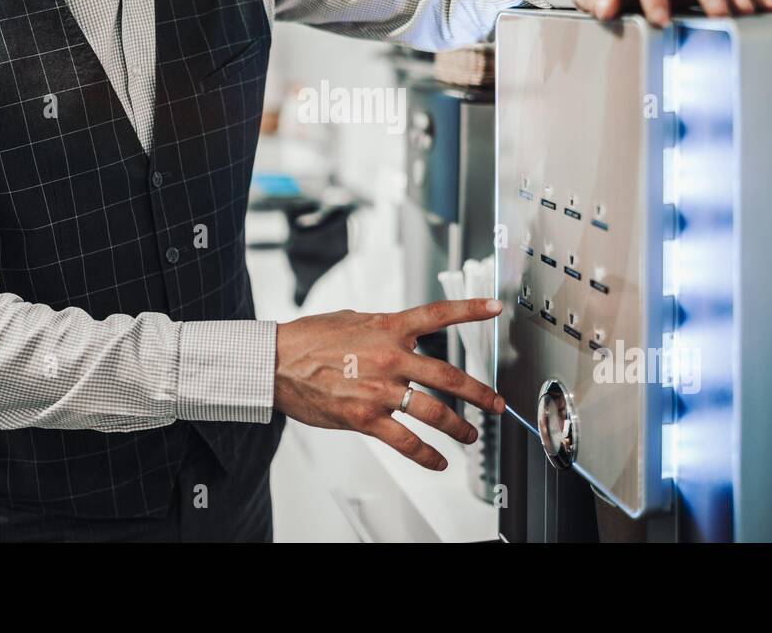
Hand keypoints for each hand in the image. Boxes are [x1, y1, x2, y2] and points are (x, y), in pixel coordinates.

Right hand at [273, 298, 506, 470]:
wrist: (275, 363)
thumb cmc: (308, 340)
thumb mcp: (351, 319)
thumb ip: (382, 325)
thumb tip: (402, 330)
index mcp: (388, 328)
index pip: (437, 315)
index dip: (470, 311)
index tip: (493, 309)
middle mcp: (390, 357)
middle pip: (448, 376)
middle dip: (479, 392)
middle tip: (496, 403)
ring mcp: (379, 389)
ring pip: (434, 412)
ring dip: (459, 427)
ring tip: (470, 434)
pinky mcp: (365, 417)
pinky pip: (405, 441)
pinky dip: (427, 455)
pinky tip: (438, 461)